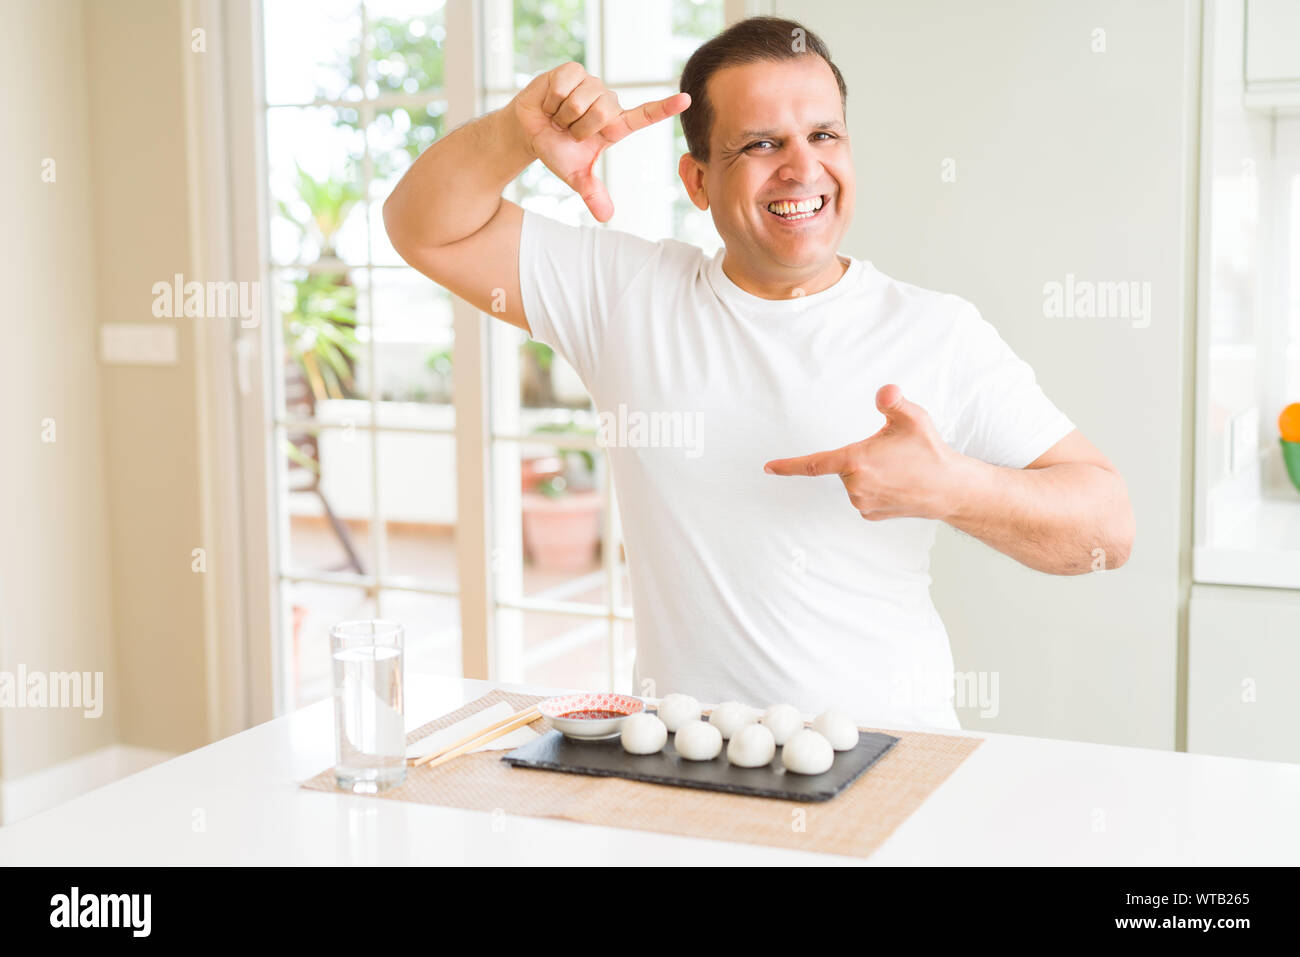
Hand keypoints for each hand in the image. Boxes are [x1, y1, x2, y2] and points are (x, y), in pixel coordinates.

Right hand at [513, 61, 690, 221]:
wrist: (529, 132)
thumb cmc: (558, 151)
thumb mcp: (576, 176)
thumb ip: (593, 193)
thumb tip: (606, 217)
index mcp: (614, 125)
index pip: (644, 116)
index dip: (664, 108)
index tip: (685, 100)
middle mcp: (607, 102)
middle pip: (602, 112)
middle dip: (579, 127)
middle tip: (569, 130)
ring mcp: (591, 84)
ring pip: (581, 101)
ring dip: (563, 115)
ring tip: (558, 116)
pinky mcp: (572, 71)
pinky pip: (564, 85)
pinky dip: (552, 99)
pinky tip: (550, 102)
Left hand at [763, 384, 966, 521]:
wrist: (950, 489)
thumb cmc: (929, 452)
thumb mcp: (912, 418)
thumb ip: (893, 401)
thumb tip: (885, 391)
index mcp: (856, 461)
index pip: (813, 464)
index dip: (789, 466)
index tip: (768, 468)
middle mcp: (855, 485)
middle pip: (843, 466)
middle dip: (860, 457)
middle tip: (891, 454)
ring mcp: (862, 503)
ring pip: (853, 481)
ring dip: (867, 472)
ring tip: (898, 469)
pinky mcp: (870, 514)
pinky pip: (862, 496)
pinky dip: (874, 487)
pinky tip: (896, 484)